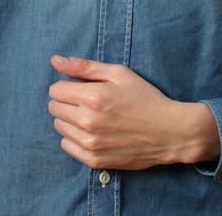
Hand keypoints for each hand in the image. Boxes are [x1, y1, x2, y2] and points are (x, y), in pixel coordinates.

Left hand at [48, 55, 219, 170]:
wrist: (168, 131)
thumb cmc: (144, 97)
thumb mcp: (118, 73)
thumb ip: (84, 66)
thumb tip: (54, 60)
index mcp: (93, 97)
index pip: (55, 91)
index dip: (66, 86)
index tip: (81, 88)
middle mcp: (88, 121)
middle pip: (54, 109)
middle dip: (66, 101)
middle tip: (87, 101)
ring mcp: (90, 143)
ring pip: (59, 127)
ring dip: (70, 119)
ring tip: (91, 116)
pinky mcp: (94, 160)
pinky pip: (67, 146)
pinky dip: (74, 137)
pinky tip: (92, 131)